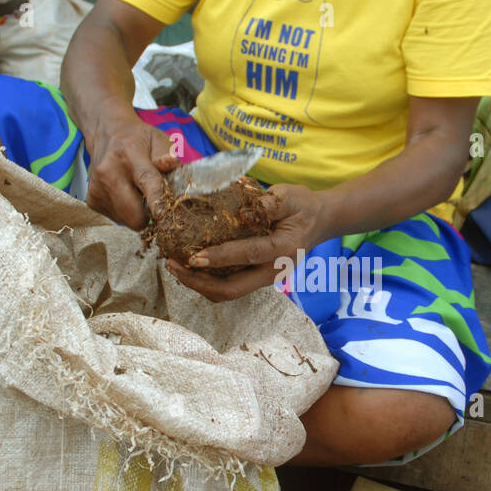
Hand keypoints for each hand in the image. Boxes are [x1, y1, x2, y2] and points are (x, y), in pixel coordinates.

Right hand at [85, 112, 177, 228]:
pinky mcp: (91, 200)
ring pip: (126, 220)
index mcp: (130, 154)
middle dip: (149, 215)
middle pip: (133, 213)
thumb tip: (172, 164)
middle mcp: (109, 172)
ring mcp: (97, 188)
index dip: (156, 201)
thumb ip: (166, 154)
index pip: (146, 180)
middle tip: (154, 202)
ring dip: (137, 213)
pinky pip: (116, 218)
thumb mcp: (157, 139)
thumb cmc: (137, 139)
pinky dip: (125, 212)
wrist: (105, 132)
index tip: (163, 215)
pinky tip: (125, 194)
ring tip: (138, 192)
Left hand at [164, 182, 330, 301]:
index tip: (193, 257)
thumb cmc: (302, 206)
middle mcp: (273, 272)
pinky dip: (206, 281)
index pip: (248, 256)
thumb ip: (267, 204)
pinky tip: (189, 267)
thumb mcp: (289, 197)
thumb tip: (243, 211)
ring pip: (226, 293)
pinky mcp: (255, 279)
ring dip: (198, 285)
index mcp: (283, 250)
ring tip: (174, 267)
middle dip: (198, 282)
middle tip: (172, 265)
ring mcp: (264, 280)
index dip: (219, 258)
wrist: (318, 221)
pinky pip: (228, 286)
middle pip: (232, 289)